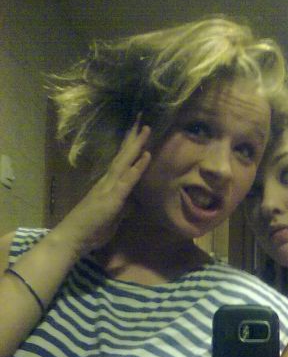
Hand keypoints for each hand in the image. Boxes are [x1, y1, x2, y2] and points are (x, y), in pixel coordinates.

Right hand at [52, 119, 150, 256]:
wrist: (73, 238)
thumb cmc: (91, 229)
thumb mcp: (113, 216)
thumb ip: (122, 207)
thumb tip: (133, 202)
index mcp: (108, 185)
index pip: (122, 162)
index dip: (131, 147)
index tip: (139, 131)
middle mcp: (108, 181)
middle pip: (123, 155)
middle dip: (133, 137)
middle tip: (142, 118)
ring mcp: (109, 187)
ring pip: (125, 161)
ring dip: (137, 145)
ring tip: (146, 128)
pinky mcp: (112, 198)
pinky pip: (128, 179)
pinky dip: (138, 167)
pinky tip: (146, 155)